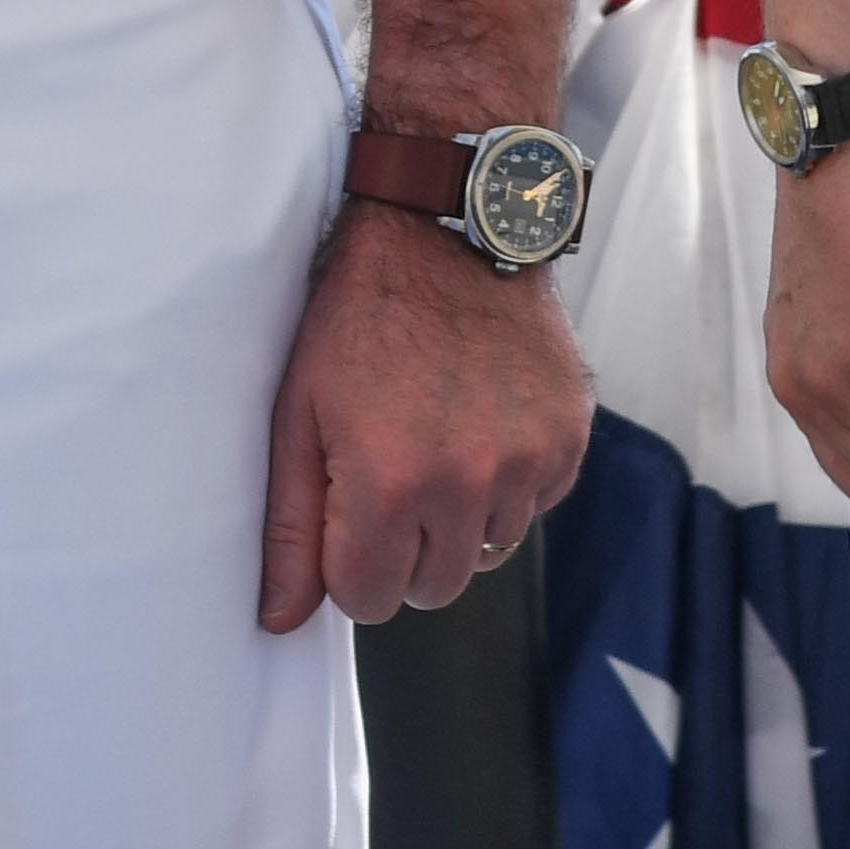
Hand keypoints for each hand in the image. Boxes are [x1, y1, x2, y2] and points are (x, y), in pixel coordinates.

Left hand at [260, 205, 591, 629]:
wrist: (446, 231)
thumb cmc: (360, 316)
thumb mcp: (298, 412)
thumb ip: (290, 526)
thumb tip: (281, 617)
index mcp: (390, 484)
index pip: (369, 601)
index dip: (348, 565)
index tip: (345, 516)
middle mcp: (468, 483)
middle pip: (433, 588)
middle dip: (403, 550)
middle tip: (389, 474)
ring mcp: (527, 462)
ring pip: (486, 551)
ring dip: (458, 518)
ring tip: (435, 440)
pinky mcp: (568, 439)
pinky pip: (534, 506)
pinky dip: (508, 484)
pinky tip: (480, 424)